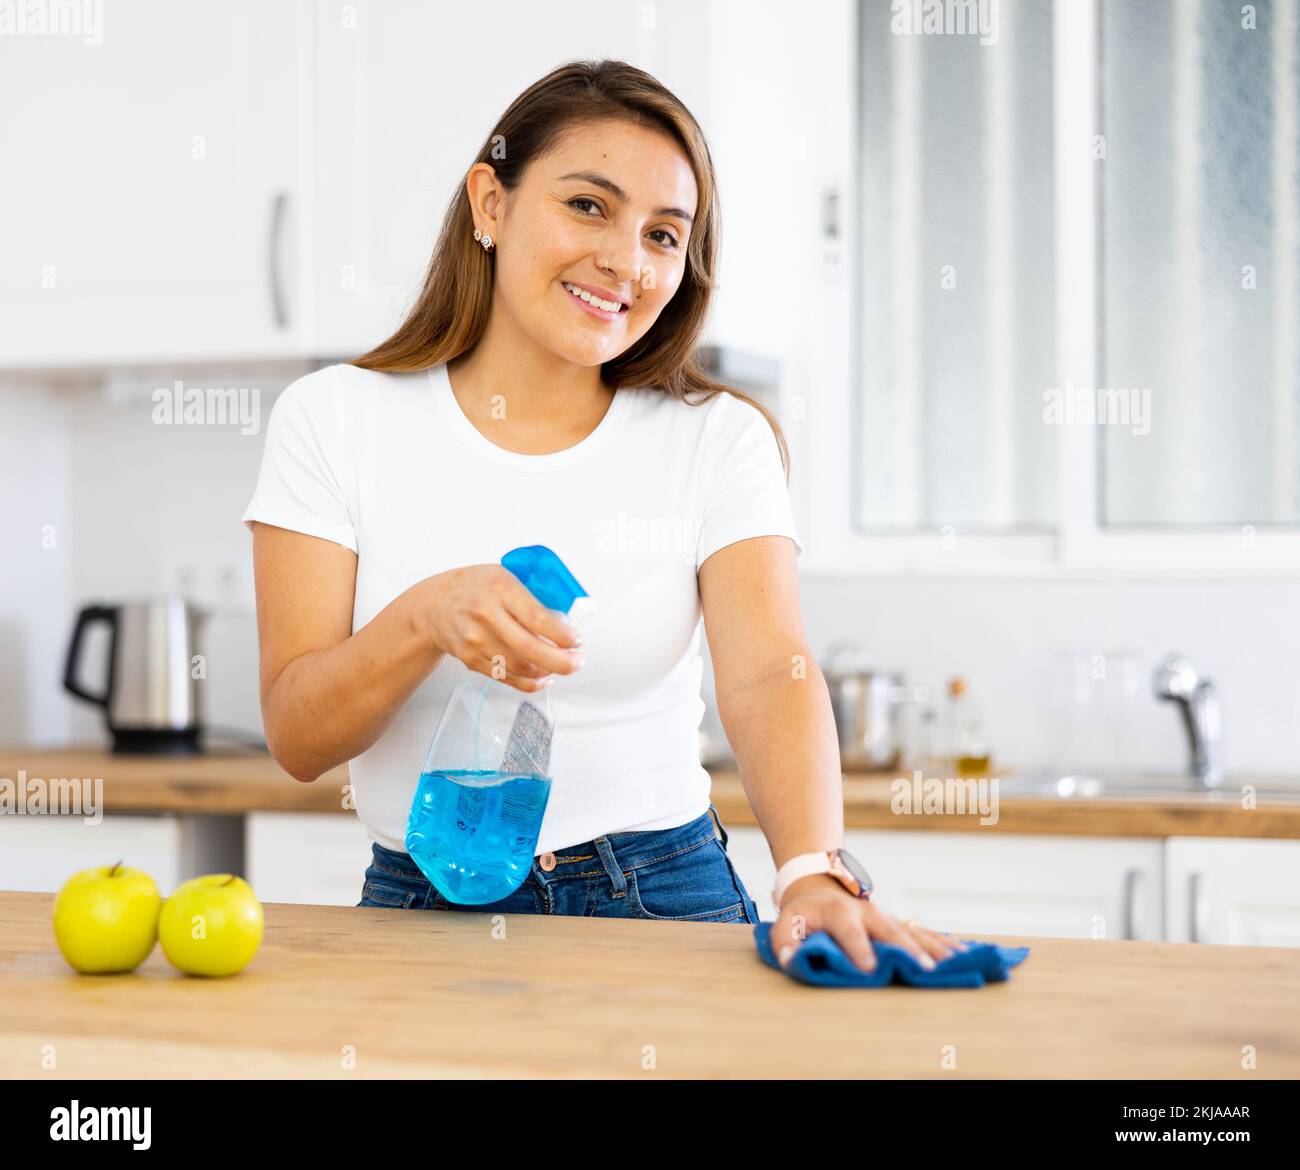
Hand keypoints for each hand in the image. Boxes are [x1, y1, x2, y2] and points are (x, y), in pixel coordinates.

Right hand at [411, 565, 584, 692]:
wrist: (434, 605)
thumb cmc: (476, 588)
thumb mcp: (504, 577)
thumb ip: (532, 596)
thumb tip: (565, 621)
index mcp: (500, 588)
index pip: (537, 617)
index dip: (561, 634)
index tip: (576, 640)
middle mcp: (486, 614)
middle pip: (530, 649)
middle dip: (561, 661)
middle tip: (577, 662)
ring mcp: (475, 640)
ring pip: (519, 668)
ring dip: (547, 672)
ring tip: (562, 667)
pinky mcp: (470, 659)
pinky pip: (506, 678)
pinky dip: (529, 682)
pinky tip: (543, 677)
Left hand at [770, 874, 967, 973]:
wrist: (821, 883)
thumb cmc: (803, 912)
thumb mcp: (786, 922)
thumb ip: (786, 941)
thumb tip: (790, 960)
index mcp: (839, 911)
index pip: (849, 929)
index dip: (858, 948)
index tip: (870, 970)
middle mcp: (869, 912)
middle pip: (891, 930)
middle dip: (908, 951)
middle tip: (926, 973)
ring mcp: (888, 917)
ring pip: (914, 932)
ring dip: (934, 950)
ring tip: (955, 967)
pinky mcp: (900, 924)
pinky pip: (925, 933)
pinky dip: (945, 945)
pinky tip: (964, 958)